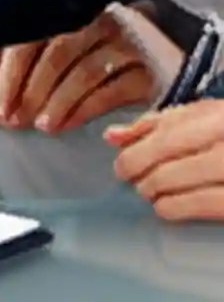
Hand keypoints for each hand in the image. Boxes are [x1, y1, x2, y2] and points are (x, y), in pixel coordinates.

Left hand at [0, 9, 153, 132]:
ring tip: (36, 124)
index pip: (26, 34)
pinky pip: (112, 88)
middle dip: (25, 89)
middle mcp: (92, 20)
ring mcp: (122, 41)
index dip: (3, 70)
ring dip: (54, 100)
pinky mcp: (144, 67)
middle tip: (7, 118)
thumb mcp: (28, 53)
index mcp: (59, 10)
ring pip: (83, 69)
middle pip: (53, 51)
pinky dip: (83, 109)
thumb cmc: (72, 59)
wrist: (148, 60)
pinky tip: (62, 124)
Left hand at [107, 101, 223, 221]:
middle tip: (136, 183)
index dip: (138, 155)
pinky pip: (212, 205)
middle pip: (176, 160)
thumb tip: (112, 136)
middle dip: (146, 175)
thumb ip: (156, 125)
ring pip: (192, 185)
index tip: (121, 167)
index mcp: (220, 116)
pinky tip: (167, 208)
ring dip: (161, 192)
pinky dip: (182, 208)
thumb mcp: (200, 117)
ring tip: (150, 195)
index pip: (169, 137)